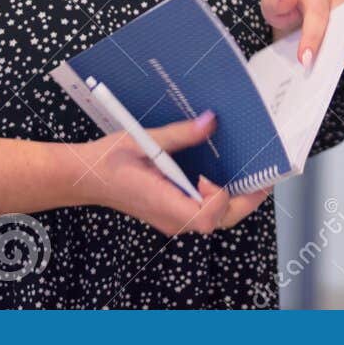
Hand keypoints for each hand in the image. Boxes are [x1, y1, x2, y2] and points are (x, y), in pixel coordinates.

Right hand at [72, 114, 269, 235]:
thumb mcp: (142, 140)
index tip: (214, 175)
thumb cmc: (107, 161)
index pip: (203, 219)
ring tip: (248, 173)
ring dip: (234, 200)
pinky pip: (202, 213)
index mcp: (161, 202)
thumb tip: (210, 122)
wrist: (84, 178)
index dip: (219, 200)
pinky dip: (220, 199)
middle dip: (243, 202)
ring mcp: (171, 218)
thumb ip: (180, 134)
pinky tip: (226, 177)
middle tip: (260, 176)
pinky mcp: (171, 213)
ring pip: (213, 220)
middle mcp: (170, 218)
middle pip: (217, 223)